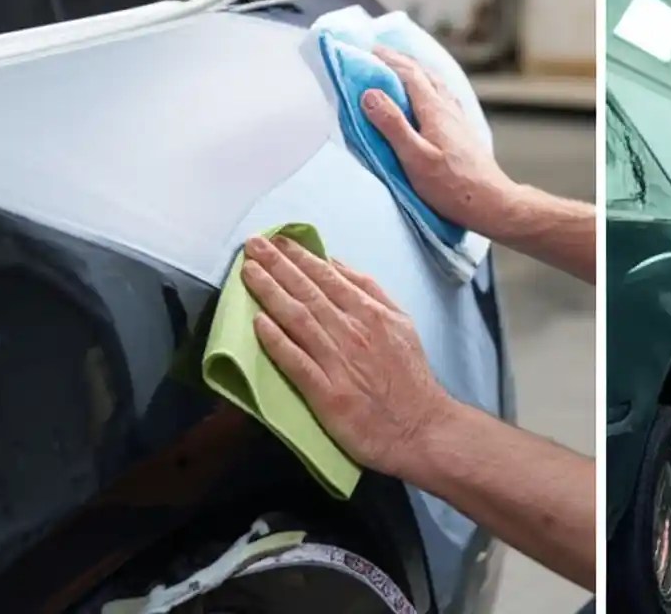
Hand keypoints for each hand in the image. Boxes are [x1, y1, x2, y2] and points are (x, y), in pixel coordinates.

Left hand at [240, 235, 453, 478]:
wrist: (421, 428)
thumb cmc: (409, 378)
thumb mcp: (402, 324)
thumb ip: (371, 293)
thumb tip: (336, 265)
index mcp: (372, 314)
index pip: (329, 278)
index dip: (300, 257)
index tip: (276, 241)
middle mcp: (353, 332)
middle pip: (308, 292)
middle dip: (278, 265)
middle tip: (252, 245)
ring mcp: (338, 362)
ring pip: (298, 319)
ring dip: (271, 292)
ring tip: (248, 272)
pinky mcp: (327, 394)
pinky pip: (297, 362)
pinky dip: (277, 341)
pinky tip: (258, 323)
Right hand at [360, 47, 517, 236]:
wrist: (490, 203)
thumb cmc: (452, 186)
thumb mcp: (415, 157)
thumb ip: (393, 125)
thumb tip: (370, 94)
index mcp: (435, 111)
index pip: (410, 73)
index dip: (389, 59)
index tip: (369, 50)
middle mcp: (449, 109)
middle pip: (425, 74)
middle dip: (401, 61)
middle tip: (380, 54)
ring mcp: (459, 120)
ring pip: (437, 85)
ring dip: (418, 72)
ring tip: (402, 69)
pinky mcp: (463, 133)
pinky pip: (445, 98)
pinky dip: (430, 88)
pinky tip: (431, 98)